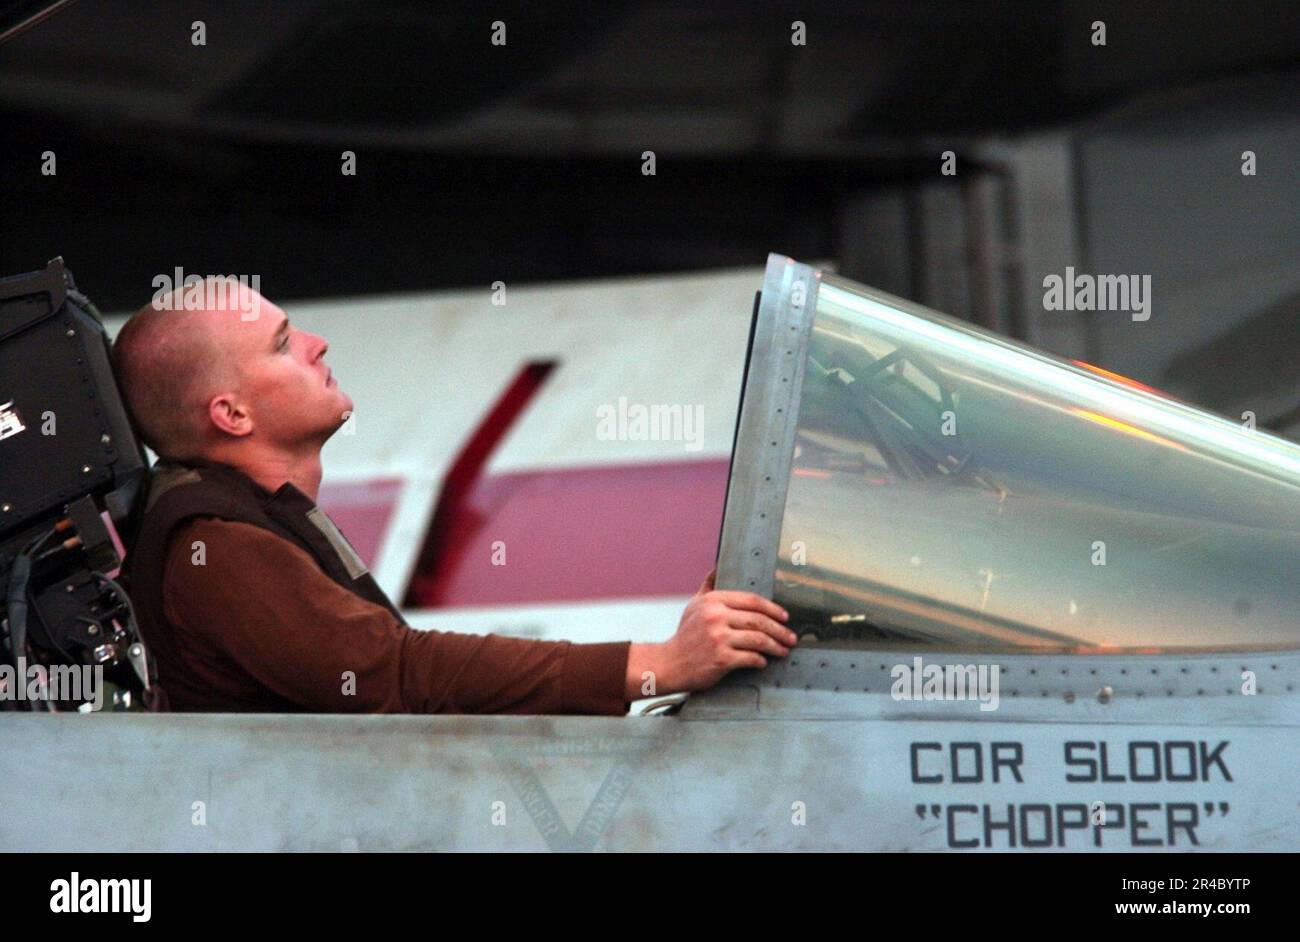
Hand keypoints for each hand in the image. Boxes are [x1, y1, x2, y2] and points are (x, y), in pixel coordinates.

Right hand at [626, 569, 796, 697]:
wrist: (668, 664)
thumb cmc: (685, 636)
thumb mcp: (694, 606)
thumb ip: (708, 586)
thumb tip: (717, 567)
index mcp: (713, 601)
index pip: (752, 600)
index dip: (773, 609)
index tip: (784, 617)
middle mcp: (716, 617)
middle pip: (759, 620)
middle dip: (780, 630)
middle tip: (790, 637)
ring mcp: (719, 638)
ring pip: (759, 639)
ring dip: (776, 646)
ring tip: (783, 651)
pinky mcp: (721, 659)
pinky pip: (751, 658)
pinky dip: (761, 661)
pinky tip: (763, 662)